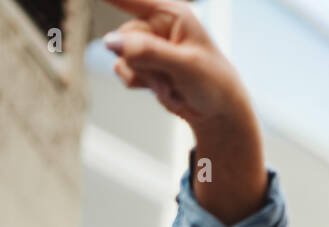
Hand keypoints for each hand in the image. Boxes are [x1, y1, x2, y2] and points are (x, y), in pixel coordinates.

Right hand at [100, 0, 266, 224]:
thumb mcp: (183, 66)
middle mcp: (158, 24)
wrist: (218, 112)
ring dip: (144, 76)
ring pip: (121, 56)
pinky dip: (141, 83)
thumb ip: (147, 52)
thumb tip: (110, 42)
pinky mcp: (143, 63)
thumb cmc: (213, 82)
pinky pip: (123, 69)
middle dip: (143, 63)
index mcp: (172, 13)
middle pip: (124, 37)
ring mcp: (149, 44)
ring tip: (171, 84)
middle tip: (170, 78)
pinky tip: (163, 87)